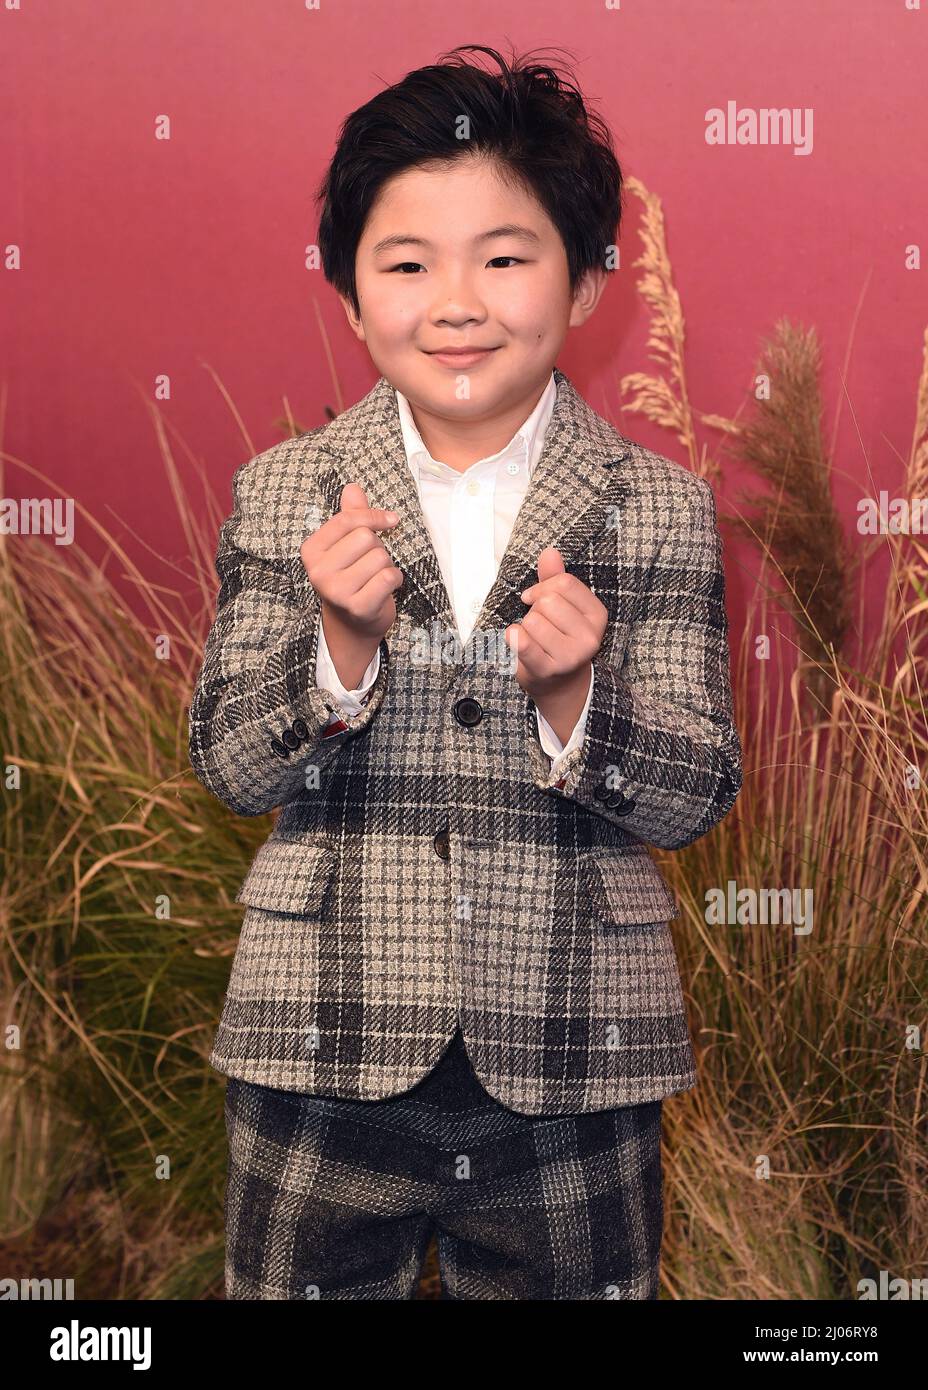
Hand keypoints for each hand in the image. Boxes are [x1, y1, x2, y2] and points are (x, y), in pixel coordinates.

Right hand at [301, 482, 402, 642]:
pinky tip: (385, 588)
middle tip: (370, 564)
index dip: (374, 516)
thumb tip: (353, 487)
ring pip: (380, 557)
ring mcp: (336, 591)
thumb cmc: (352, 578)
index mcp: (311, 550)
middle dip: (378, 548)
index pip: (347, 519)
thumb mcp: (347, 546)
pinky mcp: (357, 606)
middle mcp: (318, 571)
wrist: (353, 624)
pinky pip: (388, 577)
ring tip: (375, 578)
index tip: (391, 520)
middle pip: (366, 537)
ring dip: (387, 565)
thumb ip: (351, 516)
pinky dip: (395, 580)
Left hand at [504, 546, 606, 705]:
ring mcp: (570, 656)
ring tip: (534, 640)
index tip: (534, 599)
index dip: (542, 587)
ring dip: (524, 627)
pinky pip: (523, 642)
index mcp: (597, 615)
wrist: (558, 684)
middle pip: (547, 601)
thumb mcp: (562, 607)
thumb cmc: (557, 639)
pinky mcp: (548, 670)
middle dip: (534, 610)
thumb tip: (549, 552)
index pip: (564, 583)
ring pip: (532, 621)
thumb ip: (555, 579)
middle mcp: (590, 637)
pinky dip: (513, 637)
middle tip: (539, 626)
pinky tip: (515, 639)